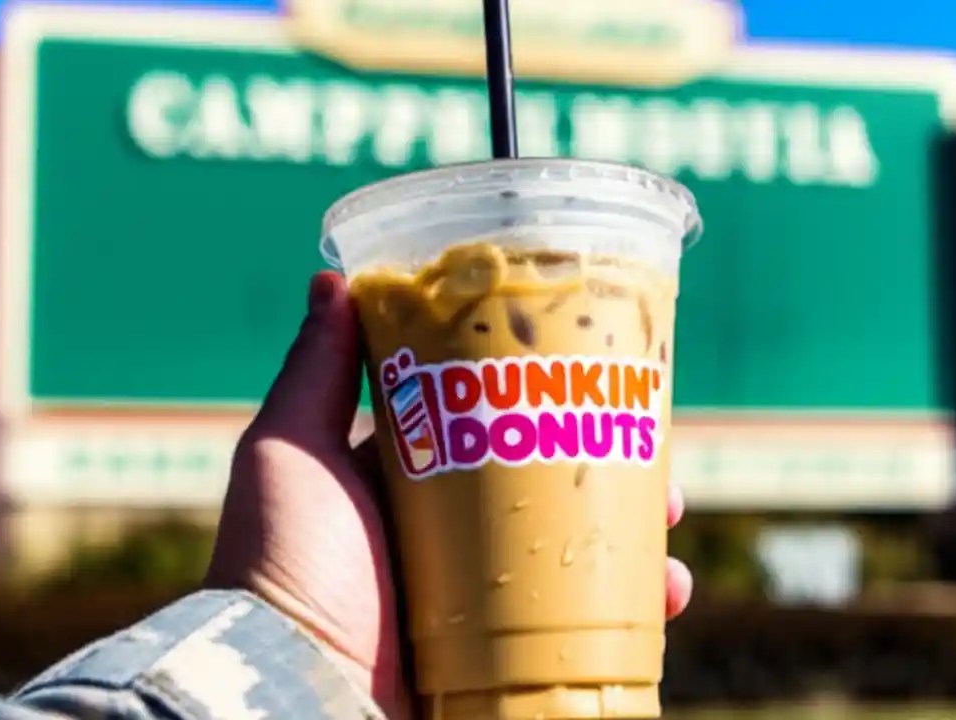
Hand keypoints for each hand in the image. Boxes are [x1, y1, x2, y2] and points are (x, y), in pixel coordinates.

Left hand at [206, 271, 693, 717]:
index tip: (594, 379)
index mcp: (403, 484)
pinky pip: (587, 627)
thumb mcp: (290, 450)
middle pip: (546, 487)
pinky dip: (638, 610)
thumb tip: (331, 276)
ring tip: (671, 516)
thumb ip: (316, 369)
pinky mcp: (507, 656)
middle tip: (656, 457)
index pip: (489, 427)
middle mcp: (445, 537)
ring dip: (635, 533)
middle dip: (606, 467)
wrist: (296, 690)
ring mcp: (480, 600)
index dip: (544, 403)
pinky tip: (669, 593)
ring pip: (577, 552)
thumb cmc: (284, 564)